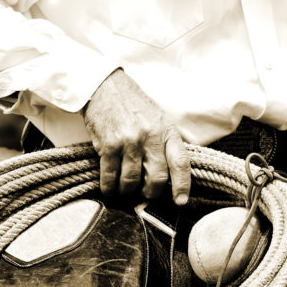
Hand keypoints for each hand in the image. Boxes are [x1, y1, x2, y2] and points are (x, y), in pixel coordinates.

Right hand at [83, 69, 190, 204]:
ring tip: (126, 190)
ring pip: (132, 181)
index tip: (180, 201)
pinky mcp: (108, 145)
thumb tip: (172, 172)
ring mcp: (128, 142)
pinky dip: (110, 187)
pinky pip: (110, 176)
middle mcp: (150, 137)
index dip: (182, 185)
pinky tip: (110, 188)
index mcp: (166, 131)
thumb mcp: (159, 118)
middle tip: (146, 195)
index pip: (180, 163)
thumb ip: (167, 142)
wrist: (105, 86)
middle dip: (151, 192)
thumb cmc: (134, 104)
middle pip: (157, 178)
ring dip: (128, 191)